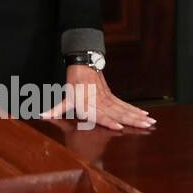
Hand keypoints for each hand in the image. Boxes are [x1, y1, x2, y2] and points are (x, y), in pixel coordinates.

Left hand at [40, 64, 155, 130]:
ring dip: (137, 116)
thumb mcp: (65, 98)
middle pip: (118, 113)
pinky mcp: (112, 96)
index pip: (100, 115)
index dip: (109, 120)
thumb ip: (56, 110)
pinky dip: (135, 110)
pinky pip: (125, 105)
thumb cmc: (74, 84)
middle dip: (132, 120)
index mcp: (88, 105)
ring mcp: (107, 99)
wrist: (84, 66)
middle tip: (145, 126)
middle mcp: (100, 103)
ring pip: (124, 109)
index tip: (120, 126)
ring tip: (149, 122)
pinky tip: (144, 114)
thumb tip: (43, 116)